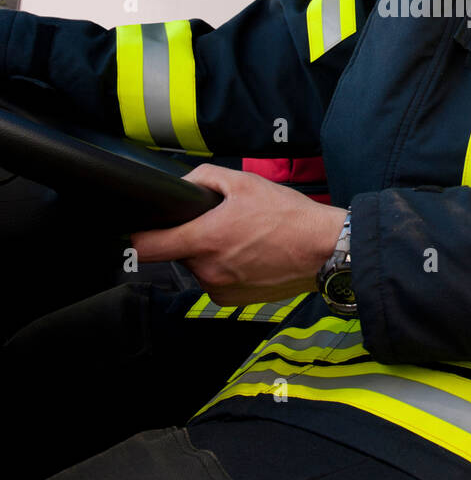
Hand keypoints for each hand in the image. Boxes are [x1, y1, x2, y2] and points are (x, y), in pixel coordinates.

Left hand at [129, 163, 347, 306]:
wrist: (322, 250)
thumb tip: (182, 185)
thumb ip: (204, 178)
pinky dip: (225, 269)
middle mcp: (207, 270)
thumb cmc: (288, 216)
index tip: (144, 228)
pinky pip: (215, 281)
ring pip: (198, 267)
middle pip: (177, 253)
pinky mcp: (232, 301)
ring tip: (243, 239)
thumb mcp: (245, 182)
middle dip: (192, 237)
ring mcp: (219, 289)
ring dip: (210, 254)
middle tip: (222, 223)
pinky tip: (249, 256)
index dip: (139, 235)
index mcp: (204, 239)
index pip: (145, 247)